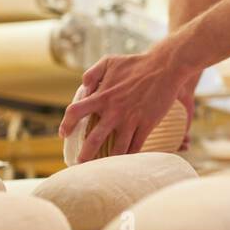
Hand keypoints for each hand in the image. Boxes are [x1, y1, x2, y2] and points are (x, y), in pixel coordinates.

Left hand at [59, 43, 198, 162]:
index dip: (66, 124)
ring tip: (104, 168)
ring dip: (109, 161)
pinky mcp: (147, 124)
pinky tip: (127, 161)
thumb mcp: (109, 61)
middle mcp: (114, 110)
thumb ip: (91, 73)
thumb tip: (83, 87)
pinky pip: (137, 146)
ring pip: (117, 149)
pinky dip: (130, 156)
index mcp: (102, 95)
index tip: (63, 134)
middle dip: (85, 155)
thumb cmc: (137, 63)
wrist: (165, 66)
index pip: (75, 112)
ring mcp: (131, 119)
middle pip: (93, 139)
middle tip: (80, 162)